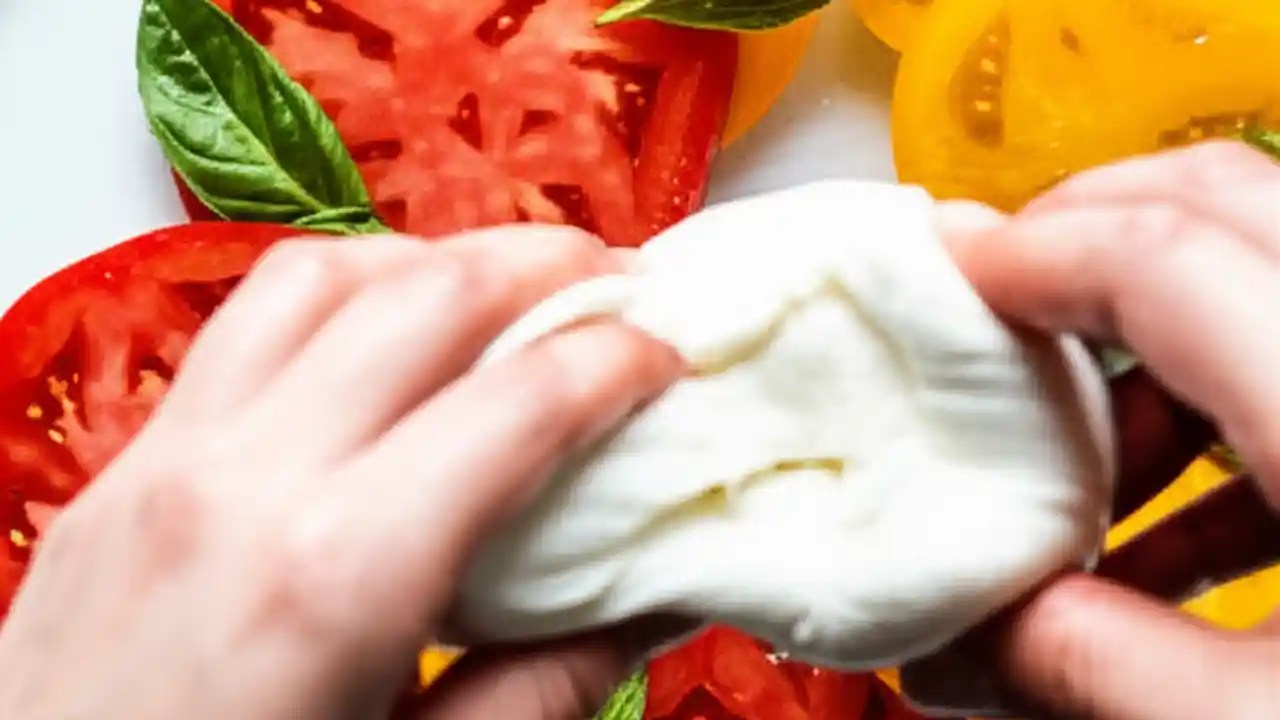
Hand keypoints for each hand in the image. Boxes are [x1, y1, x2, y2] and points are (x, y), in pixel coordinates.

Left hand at [0, 227, 683, 719]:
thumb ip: (547, 687)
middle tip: (614, 280)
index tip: (668, 353)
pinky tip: (377, 334)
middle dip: (543, 263)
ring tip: (503, 285)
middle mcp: (248, 482)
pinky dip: (335, 295)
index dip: (617, 359)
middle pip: (424, 296)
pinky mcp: (121, 470)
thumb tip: (657, 599)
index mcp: (341, 574)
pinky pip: (240, 326)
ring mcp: (167, 461)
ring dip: (432, 258)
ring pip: (318, 277)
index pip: (517, 402)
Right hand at [906, 140, 1279, 718]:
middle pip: (1225, 201)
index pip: (1164, 259)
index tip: (939, 279)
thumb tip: (948, 649)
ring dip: (1150, 345)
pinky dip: (1220, 412)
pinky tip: (1174, 530)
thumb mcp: (1245, 719)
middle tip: (992, 296)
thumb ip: (1087, 665)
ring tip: (1077, 453)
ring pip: (1261, 276)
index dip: (1029, 253)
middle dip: (1086, 231)